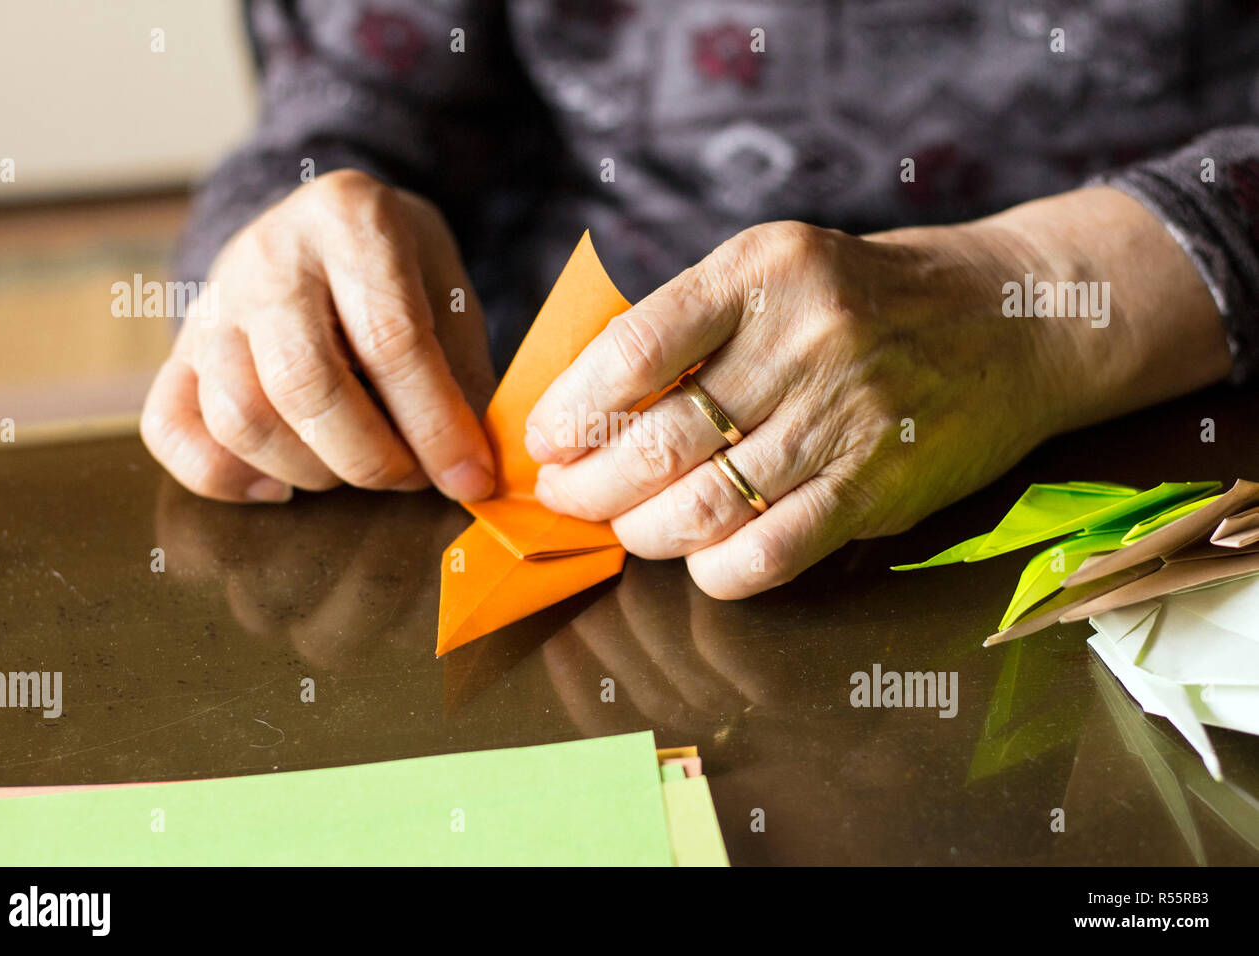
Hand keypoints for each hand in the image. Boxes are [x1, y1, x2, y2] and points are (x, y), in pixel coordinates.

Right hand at [142, 170, 496, 503]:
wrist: (323, 230)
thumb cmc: (400, 273)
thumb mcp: (449, 295)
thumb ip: (462, 376)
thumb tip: (470, 474)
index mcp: (351, 219)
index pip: (391, 340)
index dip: (435, 426)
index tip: (470, 479)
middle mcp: (268, 255)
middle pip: (304, 384)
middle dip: (371, 459)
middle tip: (411, 477)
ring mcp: (212, 303)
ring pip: (238, 416)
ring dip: (309, 471)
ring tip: (356, 466)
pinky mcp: (178, 349)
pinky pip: (169, 429)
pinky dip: (227, 477)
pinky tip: (280, 484)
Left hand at [524, 187, 1231, 598]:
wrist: (1013, 318)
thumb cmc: (866, 298)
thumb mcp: (777, 271)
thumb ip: (692, 326)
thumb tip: (587, 407)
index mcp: (759, 272)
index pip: (633, 351)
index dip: (572, 411)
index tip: (546, 441)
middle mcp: (802, 339)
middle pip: (659, 440)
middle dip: (590, 486)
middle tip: (565, 497)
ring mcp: (846, 414)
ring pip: (706, 502)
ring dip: (642, 532)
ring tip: (623, 529)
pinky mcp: (882, 482)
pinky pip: (773, 548)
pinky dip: (717, 569)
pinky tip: (697, 561)